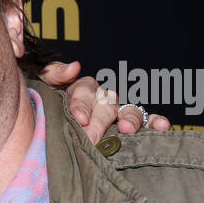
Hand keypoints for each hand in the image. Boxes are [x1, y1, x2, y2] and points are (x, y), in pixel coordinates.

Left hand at [39, 60, 170, 142]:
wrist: (42, 132)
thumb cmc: (45, 108)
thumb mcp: (42, 88)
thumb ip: (52, 73)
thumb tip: (74, 66)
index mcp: (81, 90)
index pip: (85, 89)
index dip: (82, 103)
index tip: (78, 118)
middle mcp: (102, 100)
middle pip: (107, 104)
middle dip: (100, 120)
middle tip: (92, 136)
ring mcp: (116, 115)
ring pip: (128, 111)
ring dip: (131, 119)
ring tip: (126, 129)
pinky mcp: (128, 129)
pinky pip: (146, 123)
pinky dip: (156, 123)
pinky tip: (161, 126)